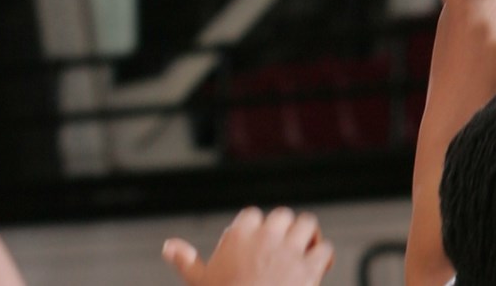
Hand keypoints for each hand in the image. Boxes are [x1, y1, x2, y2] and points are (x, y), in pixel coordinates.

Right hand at [162, 207, 334, 285]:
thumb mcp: (199, 281)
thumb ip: (186, 260)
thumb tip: (170, 247)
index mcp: (239, 234)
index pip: (253, 215)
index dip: (256, 230)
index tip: (256, 245)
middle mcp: (266, 236)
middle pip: (283, 216)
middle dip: (284, 230)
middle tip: (283, 248)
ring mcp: (289, 250)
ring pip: (307, 224)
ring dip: (307, 237)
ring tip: (303, 252)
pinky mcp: (309, 267)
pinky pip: (324, 249)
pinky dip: (323, 257)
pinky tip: (317, 268)